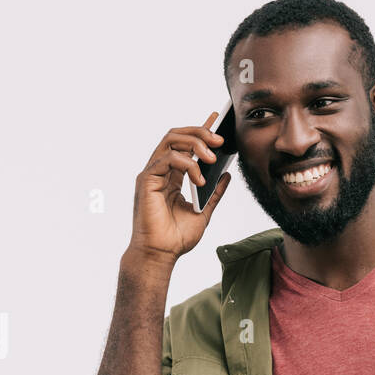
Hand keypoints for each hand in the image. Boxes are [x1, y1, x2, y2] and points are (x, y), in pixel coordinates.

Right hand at [127, 111, 231, 263]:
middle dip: (200, 132)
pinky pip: (167, 159)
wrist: (161, 255)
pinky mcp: (147, 180)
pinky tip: (199, 178)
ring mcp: (152, 173)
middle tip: (220, 140)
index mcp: (172, 175)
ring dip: (194, 144)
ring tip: (212, 157)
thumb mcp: (204, 212)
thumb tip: (227, 175)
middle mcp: (161, 170)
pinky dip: (186, 164)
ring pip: (171, 140)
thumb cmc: (176, 238)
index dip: (199, 129)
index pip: (185, 144)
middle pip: (177, 135)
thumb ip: (214, 193)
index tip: (217, 119)